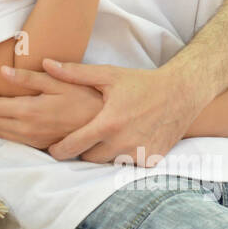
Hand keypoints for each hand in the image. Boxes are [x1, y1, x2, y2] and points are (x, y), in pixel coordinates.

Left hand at [0, 65, 104, 149]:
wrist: (104, 122)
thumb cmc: (83, 97)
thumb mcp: (57, 82)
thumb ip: (27, 78)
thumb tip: (2, 71)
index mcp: (28, 111)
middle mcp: (28, 130)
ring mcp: (35, 141)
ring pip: (1, 134)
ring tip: (7, 103)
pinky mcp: (42, 147)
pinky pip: (15, 140)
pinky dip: (10, 128)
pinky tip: (21, 115)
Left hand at [40, 59, 203, 164]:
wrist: (181, 93)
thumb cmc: (141, 82)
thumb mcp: (108, 75)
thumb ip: (74, 73)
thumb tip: (46, 64)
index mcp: (107, 123)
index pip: (73, 146)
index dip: (60, 149)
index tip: (54, 148)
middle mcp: (122, 143)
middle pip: (89, 158)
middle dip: (84, 149)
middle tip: (84, 137)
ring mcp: (138, 153)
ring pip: (109, 162)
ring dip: (104, 153)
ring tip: (106, 136)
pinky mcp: (151, 160)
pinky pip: (129, 164)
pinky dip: (124, 156)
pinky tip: (127, 139)